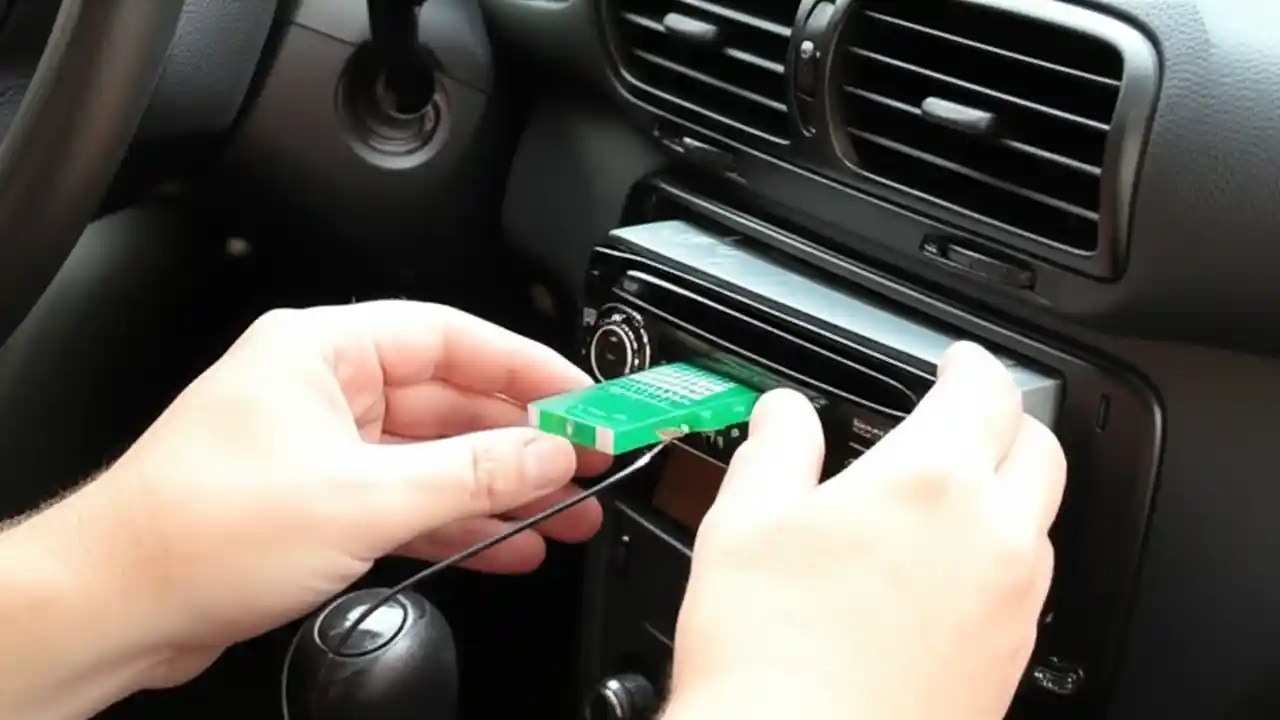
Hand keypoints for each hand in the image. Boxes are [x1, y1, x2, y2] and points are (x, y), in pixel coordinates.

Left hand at [18, 301, 607, 695]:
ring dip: (502, 488)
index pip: (450, 337)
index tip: (583, 398)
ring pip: (436, 457)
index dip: (527, 367)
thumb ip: (469, 474)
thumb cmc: (194, 531)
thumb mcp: (359, 499)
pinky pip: (410, 500)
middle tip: (588, 461)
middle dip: (523, 438)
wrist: (114, 607)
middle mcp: (323, 389)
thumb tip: (547, 452)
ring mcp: (323, 448)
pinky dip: (459, 521)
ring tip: (566, 512)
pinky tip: (508, 543)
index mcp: (322, 351)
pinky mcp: (320, 502)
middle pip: (450, 400)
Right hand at [664, 342, 1065, 719]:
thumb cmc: (771, 656)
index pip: (986, 390)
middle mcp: (992, 537)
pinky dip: (1000, 555)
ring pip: (1039, 519)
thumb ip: (776, 450)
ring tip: (947, 496)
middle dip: (1006, 419)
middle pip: (1039, 449)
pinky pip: (1026, 583)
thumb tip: (787, 415)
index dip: (972, 363)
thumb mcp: (745, 525)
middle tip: (964, 415)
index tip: (958, 361)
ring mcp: (1011, 605)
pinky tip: (941, 574)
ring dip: (1009, 490)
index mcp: (931, 482)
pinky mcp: (1010, 659)